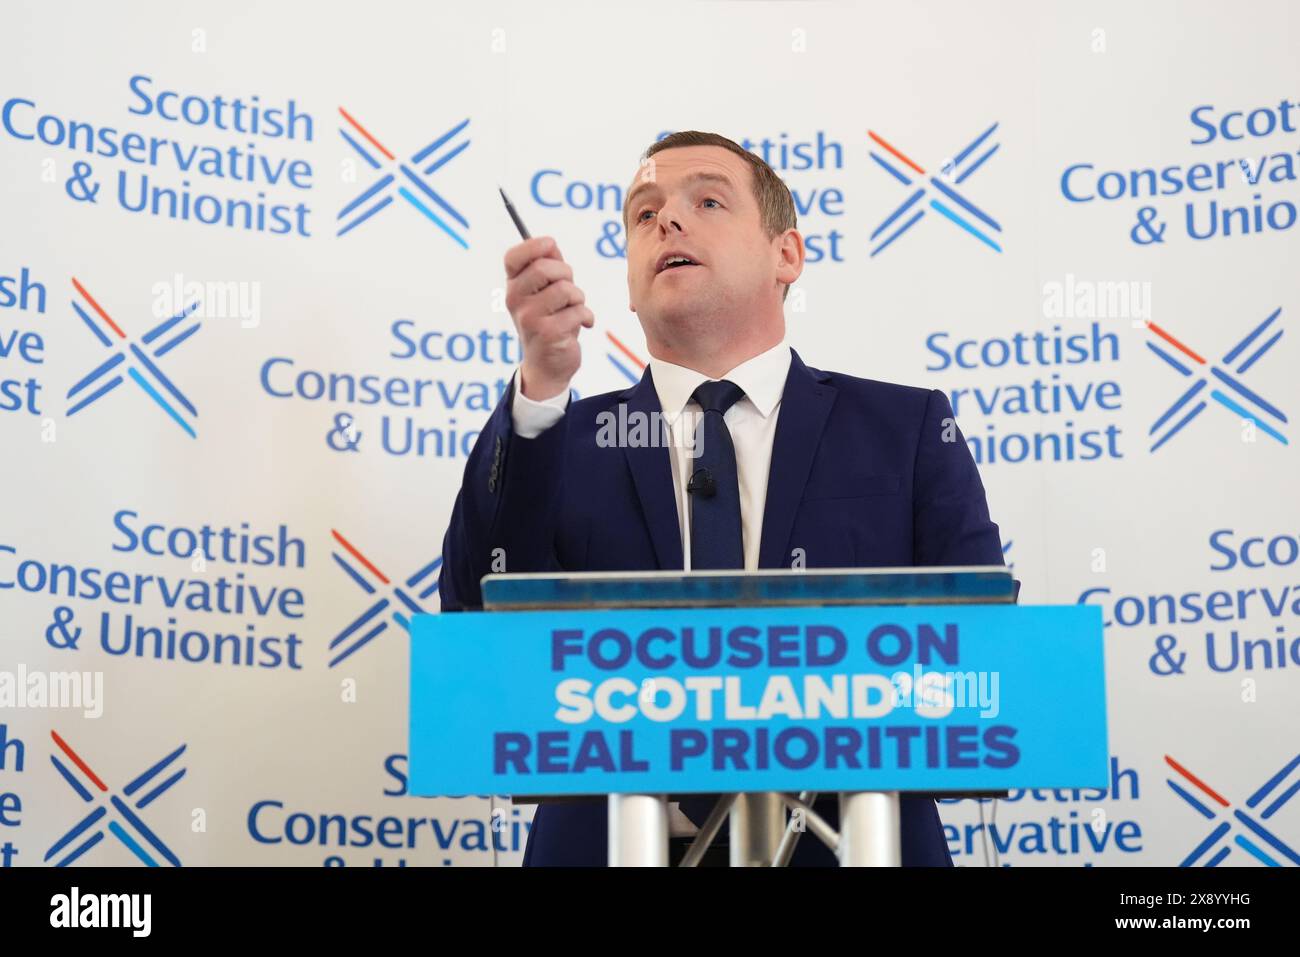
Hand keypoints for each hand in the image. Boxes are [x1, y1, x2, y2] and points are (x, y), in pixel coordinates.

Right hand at [503, 236, 593, 399]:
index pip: (512, 257)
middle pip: (544, 268)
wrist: (547, 366)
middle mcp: (515, 300)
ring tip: (575, 309)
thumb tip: (550, 245)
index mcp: (512, 286)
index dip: (533, 245)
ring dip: (579, 298)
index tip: (551, 245)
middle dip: (566, 273)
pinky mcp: (547, 333)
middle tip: (570, 289)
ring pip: (566, 290)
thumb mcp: (545, 293)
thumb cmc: (550, 321)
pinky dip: (587, 317)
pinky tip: (582, 325)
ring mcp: (529, 317)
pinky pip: (578, 311)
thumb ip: (548, 266)